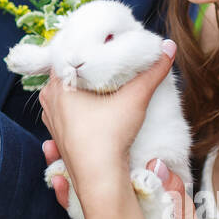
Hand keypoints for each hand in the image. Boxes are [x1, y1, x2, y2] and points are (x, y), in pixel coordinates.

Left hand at [38, 41, 175, 208]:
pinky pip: (68, 109)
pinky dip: (80, 102)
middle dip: (87, 63)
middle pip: (68, 72)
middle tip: (108, 53)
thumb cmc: (108, 139)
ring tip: (105, 75)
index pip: (68, 52)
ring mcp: (52, 118)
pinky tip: (97, 102)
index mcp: (58, 85)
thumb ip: (152, 72)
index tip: (103, 38)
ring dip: (83, 84)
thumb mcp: (134, 100)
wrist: (99, 180)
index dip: (86, 43)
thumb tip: (168, 48)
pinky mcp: (59, 134)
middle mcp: (49, 100)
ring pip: (67, 92)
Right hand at [43, 139, 209, 218]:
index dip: (109, 142)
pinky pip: (81, 213)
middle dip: (78, 151)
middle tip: (63, 135)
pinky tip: (60, 185)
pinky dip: (67, 199)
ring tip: (53, 153)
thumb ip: (174, 193)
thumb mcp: (185, 214)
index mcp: (146, 184)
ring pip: (84, 186)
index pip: (124, 158)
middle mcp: (125, 194)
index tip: (96, 124)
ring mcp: (111, 211)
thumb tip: (158, 166)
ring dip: (67, 169)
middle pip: (99, 168)